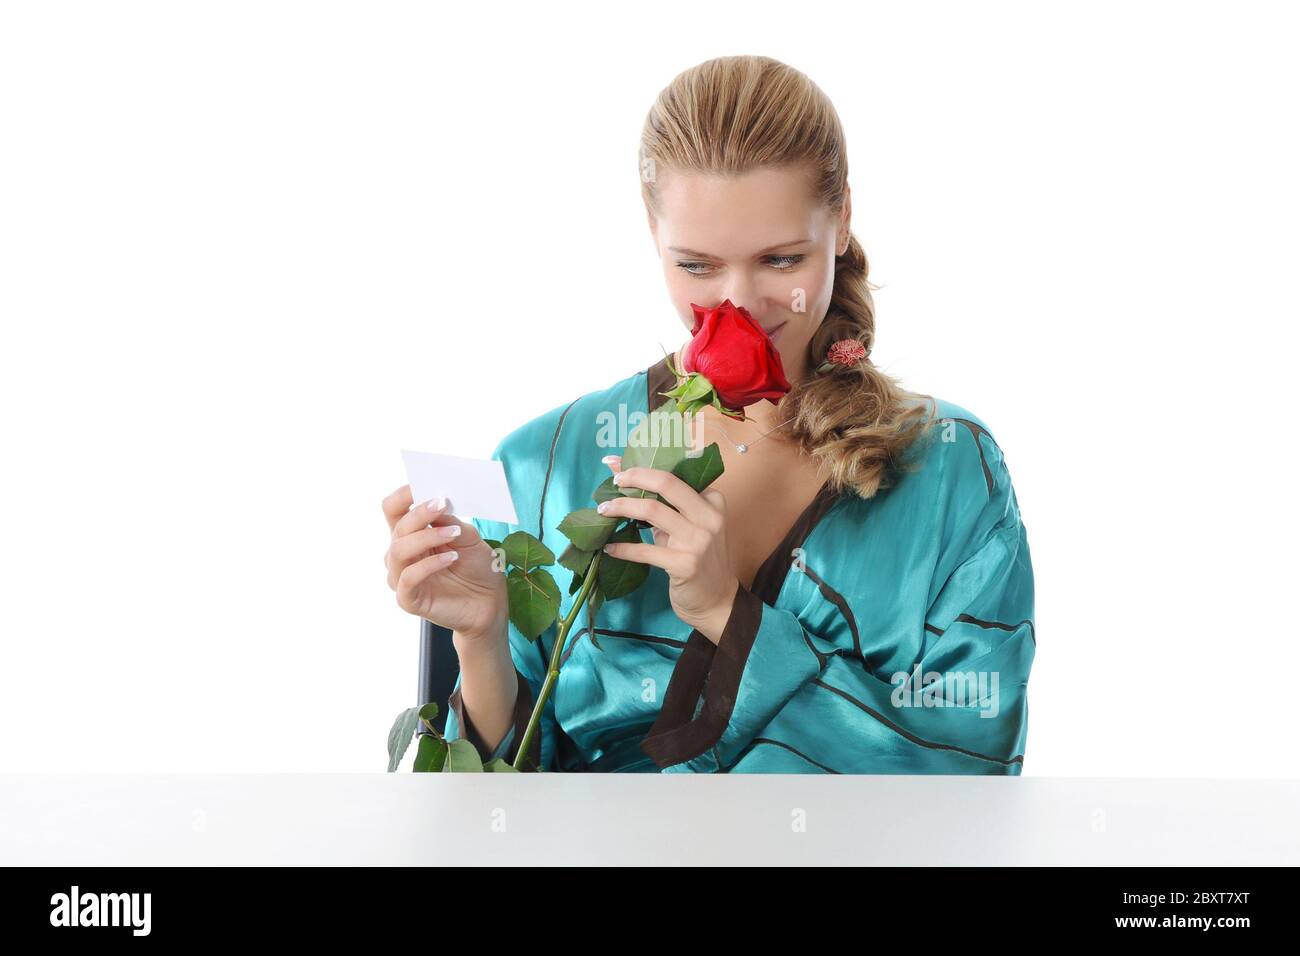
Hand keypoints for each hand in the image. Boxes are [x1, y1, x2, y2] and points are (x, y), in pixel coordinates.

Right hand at [381, 484, 506, 643]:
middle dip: (420, 513)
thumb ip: (449, 521)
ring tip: (453, 533)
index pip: (393, 510)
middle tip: (442, 503)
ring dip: (426, 537)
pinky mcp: (408, 599)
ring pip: (397, 551)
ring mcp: (402, 577)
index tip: (421, 484)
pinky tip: (450, 557)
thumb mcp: (468, 536)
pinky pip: (407, 578)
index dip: (402, 495)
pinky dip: (428, 565)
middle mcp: (402, 554)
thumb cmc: (477, 567)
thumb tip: (435, 502)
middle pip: (397, 527)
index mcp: (412, 535)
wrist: (491, 603)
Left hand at [594, 461, 737, 644]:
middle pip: (667, 484)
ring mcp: (697, 541)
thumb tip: (627, 479)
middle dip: (635, 477)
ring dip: (622, 508)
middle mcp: (708, 517)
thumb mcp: (690, 528)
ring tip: (604, 510)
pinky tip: (609, 547)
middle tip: (614, 480)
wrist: (717, 600)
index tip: (618, 466)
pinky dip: (623, 548)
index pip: (675, 476)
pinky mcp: (684, 564)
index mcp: (712, 502)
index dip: (644, 468)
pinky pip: (645, 550)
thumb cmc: (700, 559)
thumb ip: (667, 506)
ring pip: (652, 511)